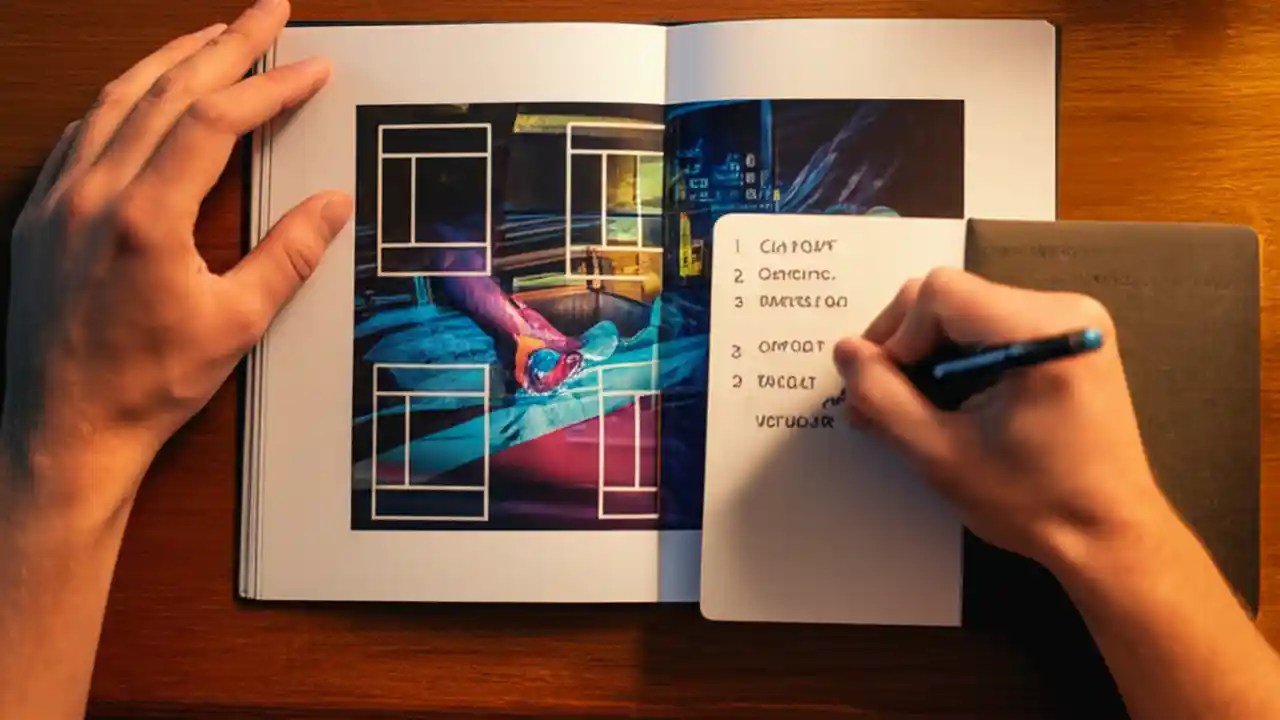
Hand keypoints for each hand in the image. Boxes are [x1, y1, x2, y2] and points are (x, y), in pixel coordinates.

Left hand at [3, 0, 348, 518]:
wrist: (64, 429)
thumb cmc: (147, 385)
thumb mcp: (237, 324)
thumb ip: (288, 255)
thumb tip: (332, 204)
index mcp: (145, 217)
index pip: (216, 121)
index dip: (270, 87)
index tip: (312, 69)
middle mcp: (93, 192)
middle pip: (166, 87)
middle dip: (227, 44)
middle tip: (270, 12)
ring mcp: (59, 197)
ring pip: (117, 98)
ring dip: (172, 58)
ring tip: (216, 35)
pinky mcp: (41, 213)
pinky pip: (84, 130)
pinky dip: (125, 97)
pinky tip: (147, 93)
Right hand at [833, 268, 1168, 571]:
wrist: (1110, 536)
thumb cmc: (1034, 503)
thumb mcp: (942, 455)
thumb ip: (884, 397)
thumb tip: (845, 351)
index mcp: (1042, 329)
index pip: (940, 294)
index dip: (897, 336)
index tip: (884, 390)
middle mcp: (1064, 308)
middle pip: (951, 296)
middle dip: (906, 345)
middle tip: (880, 401)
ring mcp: (1071, 320)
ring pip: (965, 310)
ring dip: (928, 354)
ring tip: (909, 409)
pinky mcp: (1067, 339)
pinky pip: (990, 326)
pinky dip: (957, 358)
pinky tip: (946, 403)